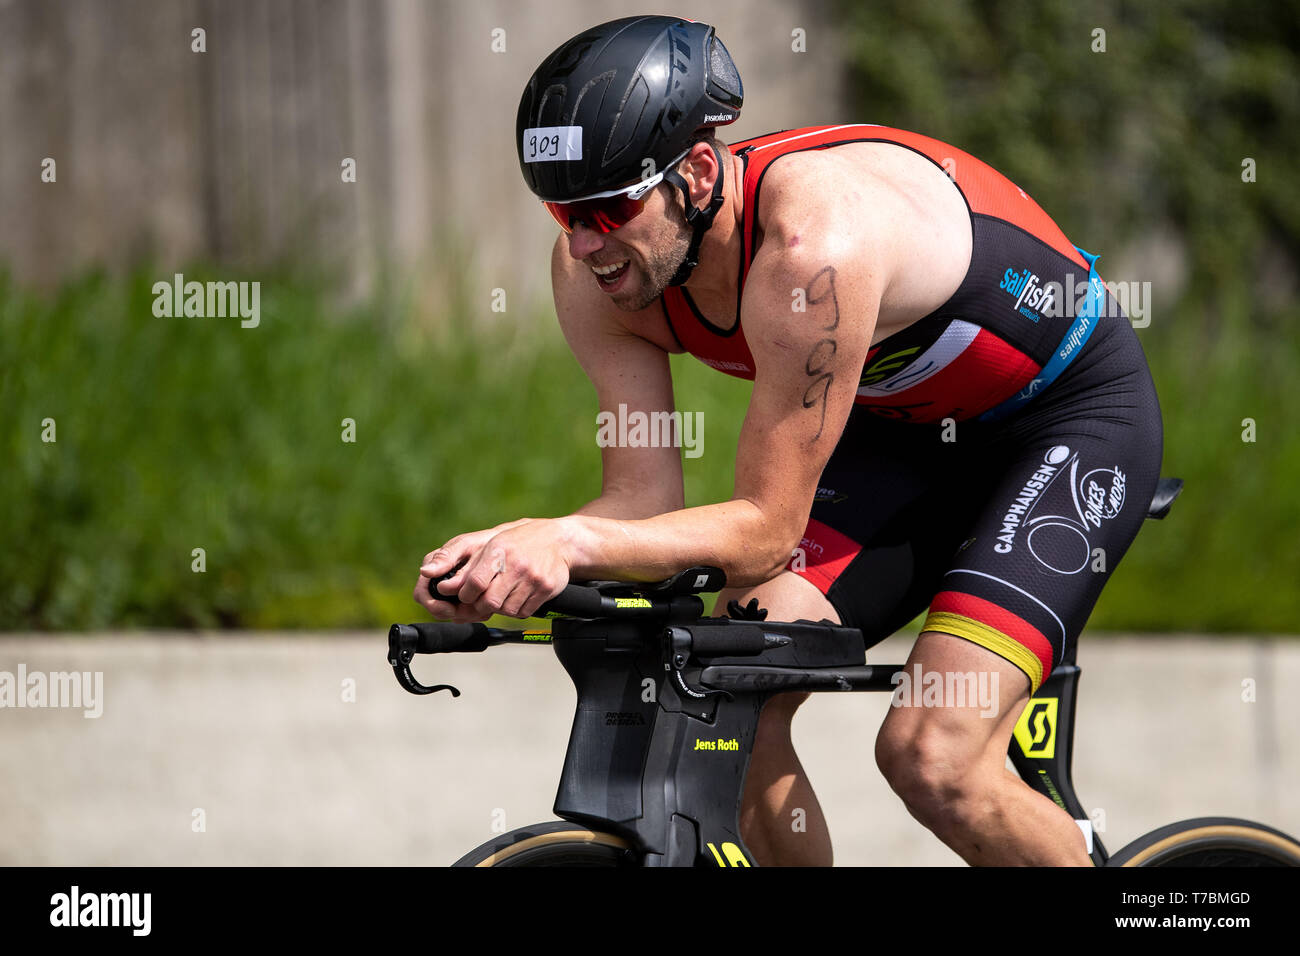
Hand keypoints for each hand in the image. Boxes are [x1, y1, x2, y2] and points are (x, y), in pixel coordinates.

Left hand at [414, 518, 574, 621]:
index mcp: (498, 550)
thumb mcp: (489, 544)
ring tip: (504, 593)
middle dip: (482, 605)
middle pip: (489, 602)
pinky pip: (524, 612)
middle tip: (484, 598)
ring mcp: (533, 577)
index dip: (466, 595)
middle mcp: (516, 564)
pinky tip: (518, 595)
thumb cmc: (517, 542)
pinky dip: (517, 610)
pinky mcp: (547, 588)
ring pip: (506, 610)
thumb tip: (427, 572)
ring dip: (500, 608)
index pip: (473, 583)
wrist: (559, 540)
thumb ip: (459, 561)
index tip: (467, 594)